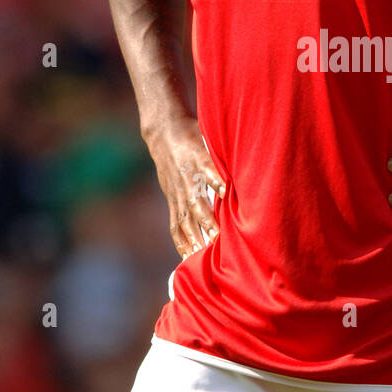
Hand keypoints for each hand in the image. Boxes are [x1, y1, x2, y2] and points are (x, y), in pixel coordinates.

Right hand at [145, 117, 225, 258]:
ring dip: (190, 240)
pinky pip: (174, 223)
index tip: (220, 224)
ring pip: (182, 221)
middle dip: (203, 230)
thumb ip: (215, 167)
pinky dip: (180, 240)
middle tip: (214, 246)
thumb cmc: (191, 137)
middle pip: (192, 212)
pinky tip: (186, 255)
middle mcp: (183, 186)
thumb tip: (227, 188)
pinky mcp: (171, 199)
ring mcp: (175, 194)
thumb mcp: (205, 144)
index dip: (211, 208)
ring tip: (197, 258)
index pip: (204, 193)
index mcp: (194, 169)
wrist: (163, 133)